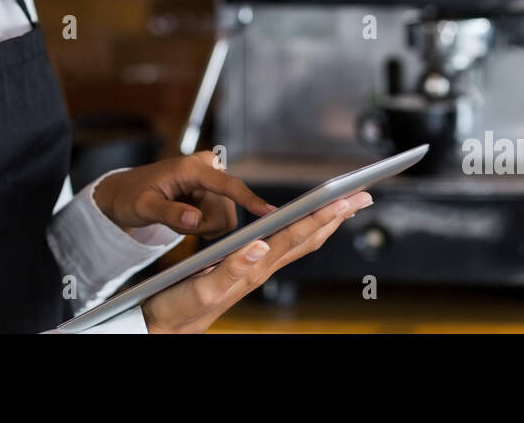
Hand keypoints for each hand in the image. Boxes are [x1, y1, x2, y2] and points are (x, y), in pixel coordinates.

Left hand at [93, 150, 277, 238]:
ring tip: (179, 216)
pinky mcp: (215, 191)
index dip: (249, 199)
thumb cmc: (132, 196)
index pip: (227, 185)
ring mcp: (213, 180)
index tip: (270, 212)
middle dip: (203, 226)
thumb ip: (169, 213)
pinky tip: (187, 215)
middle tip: (176, 220)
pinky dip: (203, 226)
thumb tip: (195, 219)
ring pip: (225, 220)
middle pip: (226, 212)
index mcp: (191, 167)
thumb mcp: (143, 207)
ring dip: (202, 227)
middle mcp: (208, 168)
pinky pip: (221, 220)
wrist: (126, 192)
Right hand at [141, 190, 372, 332]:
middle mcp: (260, 268)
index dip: (322, 214)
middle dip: (335, 215)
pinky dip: (299, 230)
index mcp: (253, 267)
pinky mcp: (245, 272)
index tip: (346, 197)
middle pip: (307, 237)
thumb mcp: (200, 288)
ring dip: (323, 221)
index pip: (295, 235)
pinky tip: (302, 224)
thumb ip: (229, 268)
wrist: (160, 327)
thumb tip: (259, 243)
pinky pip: (282, 247)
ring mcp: (255, 271)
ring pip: (299, 242)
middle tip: (363, 195)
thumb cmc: (176, 308)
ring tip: (343, 205)